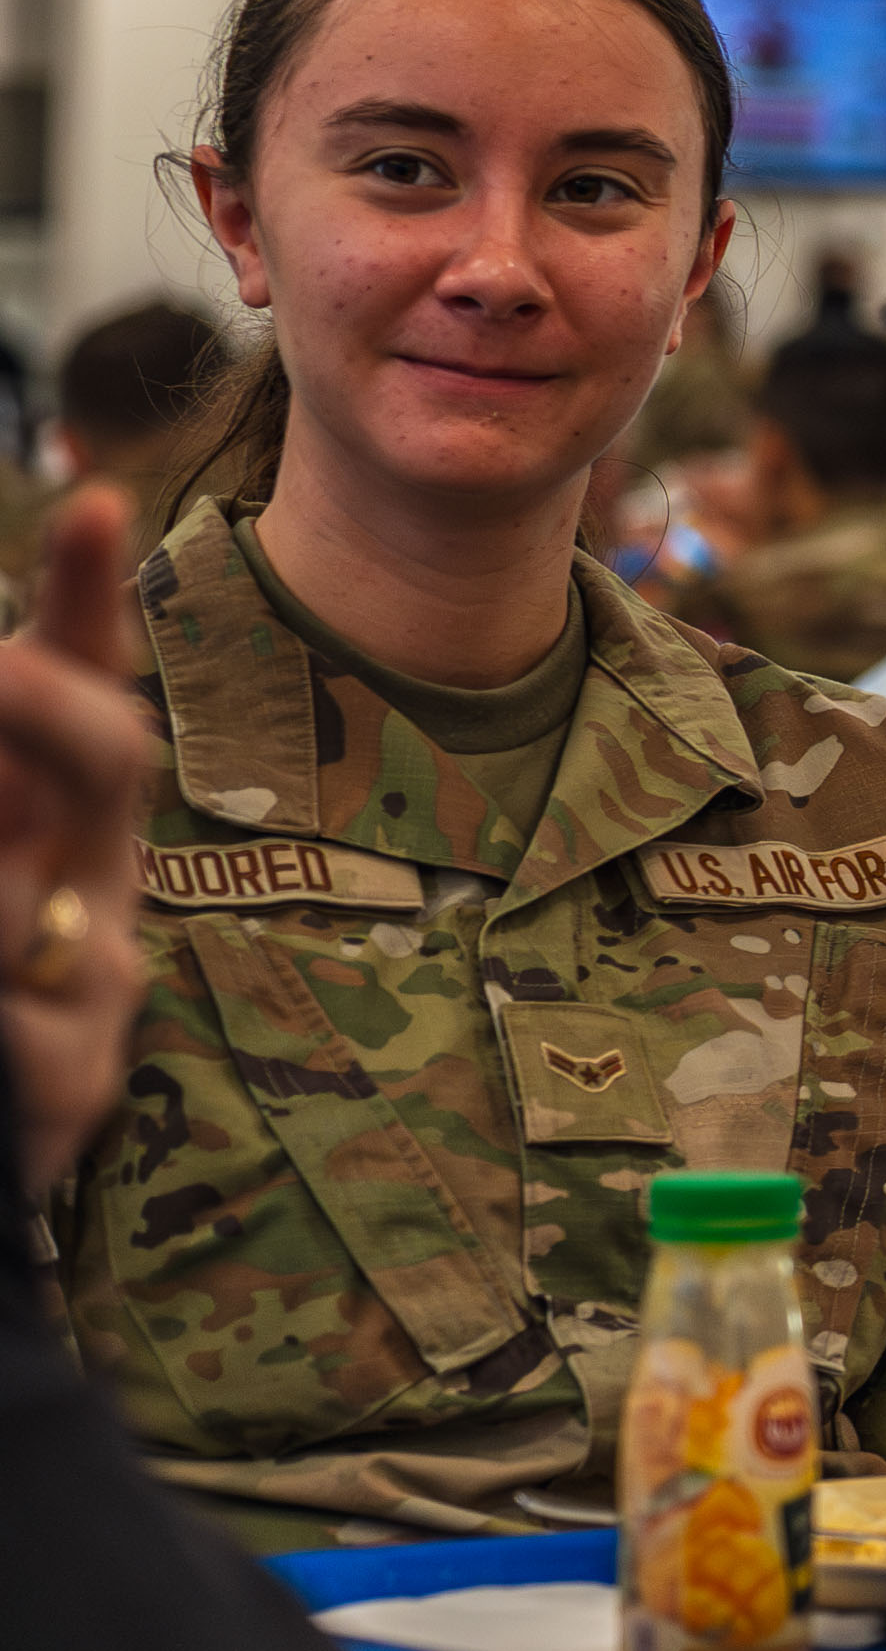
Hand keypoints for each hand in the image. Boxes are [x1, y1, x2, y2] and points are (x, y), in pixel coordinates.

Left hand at [0, 490, 151, 1203]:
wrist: (2, 1144)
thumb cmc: (5, 969)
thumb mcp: (8, 841)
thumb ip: (13, 767)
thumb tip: (48, 603)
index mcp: (60, 809)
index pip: (86, 679)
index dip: (89, 594)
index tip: (93, 506)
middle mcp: (92, 870)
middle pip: (109, 757)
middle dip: (42, 704)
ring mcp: (92, 974)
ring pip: (37, 901)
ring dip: (0, 884)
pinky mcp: (70, 1081)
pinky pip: (31, 1032)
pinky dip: (6, 1016)